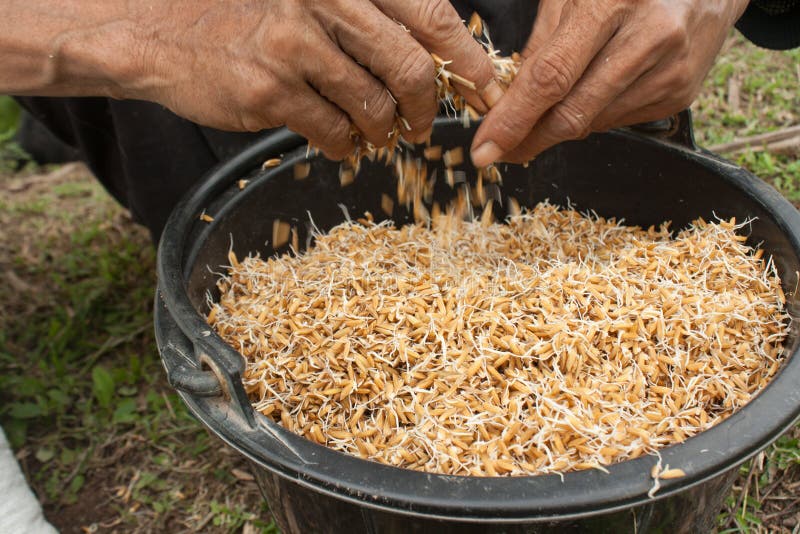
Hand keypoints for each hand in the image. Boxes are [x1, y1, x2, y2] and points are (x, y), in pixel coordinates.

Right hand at [124, 0, 500, 159]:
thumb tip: (430, 60)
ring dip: (384, 131)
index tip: (483, 87)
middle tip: (425, 125)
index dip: (465, 56)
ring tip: (377, 135)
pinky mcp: (269, 91)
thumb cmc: (245, 15)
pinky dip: (346, 145)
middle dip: (428, 106)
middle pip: (410, 67)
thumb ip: (366, 20)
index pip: (428, 14)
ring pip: (373, 107)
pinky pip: (334, 133)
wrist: (161, 31)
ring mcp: (294, 46)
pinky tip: (339, 141)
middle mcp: (323, 1)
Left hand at [471, 0, 748, 165]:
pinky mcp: (681, 94)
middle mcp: (649, 38)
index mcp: (613, 2)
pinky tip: (589, 95)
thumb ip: (541, 43)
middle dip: (529, 139)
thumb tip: (507, 98)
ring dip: (559, 127)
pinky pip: (617, 121)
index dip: (513, 119)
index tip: (485, 148)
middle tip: (500, 150)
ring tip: (544, 112)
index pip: (551, 77)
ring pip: (592, 124)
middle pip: (572, 113)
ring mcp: (671, 71)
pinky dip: (591, 117)